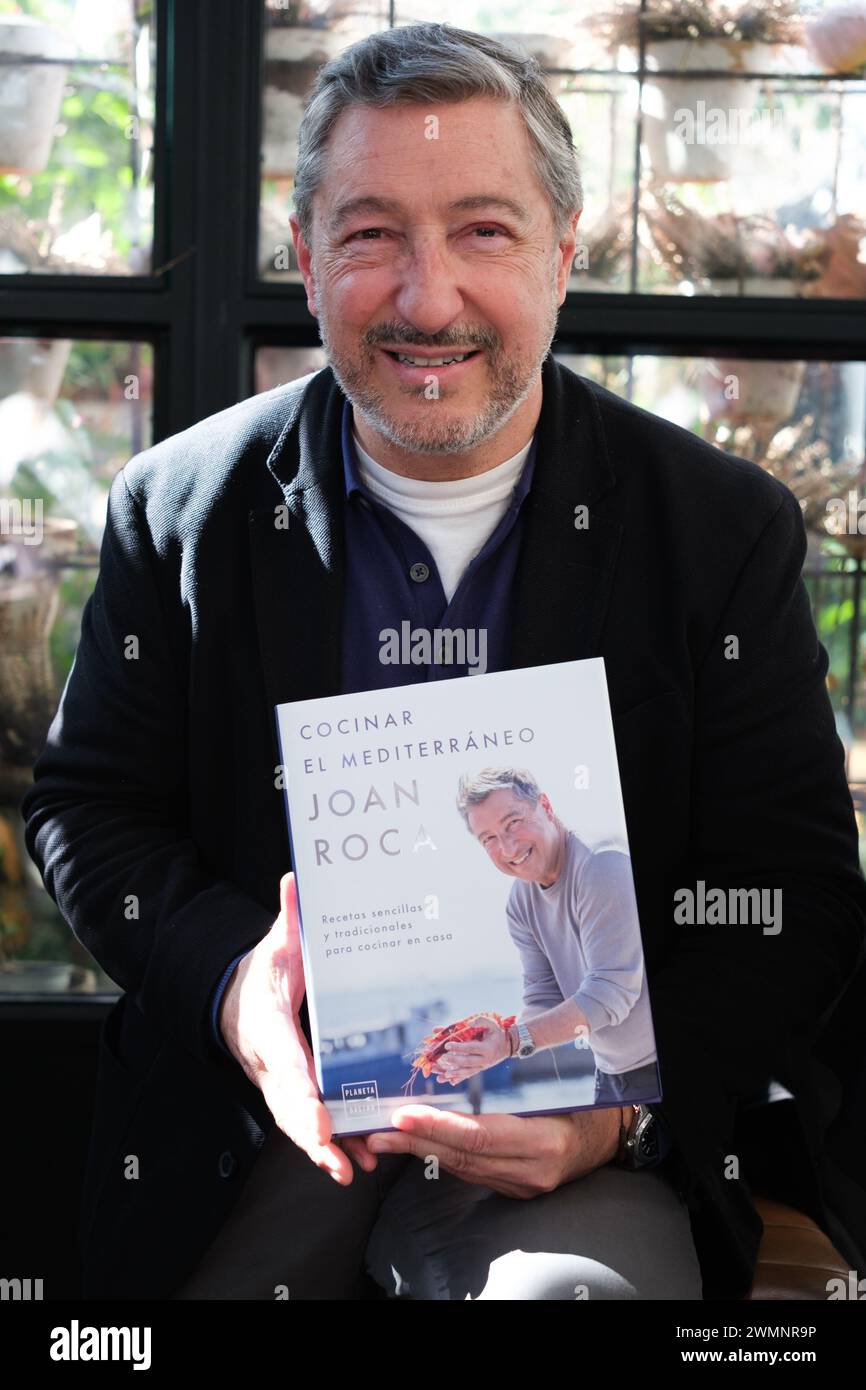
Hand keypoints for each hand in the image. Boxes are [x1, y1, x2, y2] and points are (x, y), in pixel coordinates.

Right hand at [218, 871, 373, 1183]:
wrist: (233, 1002)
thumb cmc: (261, 972)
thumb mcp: (274, 943)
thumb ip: (289, 918)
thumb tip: (295, 878)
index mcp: (268, 1025)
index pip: (284, 1062)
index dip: (300, 1093)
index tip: (318, 1118)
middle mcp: (270, 1063)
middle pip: (287, 1106)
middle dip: (310, 1135)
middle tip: (335, 1159)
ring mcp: (278, 1084)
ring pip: (297, 1123)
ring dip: (323, 1150)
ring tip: (353, 1170)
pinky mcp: (291, 1095)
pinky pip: (307, 1125)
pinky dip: (330, 1146)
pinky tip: (359, 1163)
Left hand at [364, 1104, 621, 1197]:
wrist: (611, 1138)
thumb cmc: (585, 1100)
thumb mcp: (559, 1085)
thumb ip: (516, 1081)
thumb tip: (467, 1053)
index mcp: (546, 1140)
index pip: (481, 1137)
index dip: (439, 1128)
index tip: (405, 1116)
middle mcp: (533, 1169)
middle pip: (465, 1156)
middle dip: (417, 1143)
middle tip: (379, 1133)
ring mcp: (524, 1184)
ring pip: (463, 1167)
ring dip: (422, 1152)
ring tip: (386, 1139)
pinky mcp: (516, 1188)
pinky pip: (473, 1172)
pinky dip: (443, 1156)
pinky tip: (419, 1145)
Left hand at [434, 1014, 511, 1084]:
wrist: (506, 1046)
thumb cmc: (496, 1033)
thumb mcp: (492, 1024)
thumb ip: (481, 1021)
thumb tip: (469, 1023)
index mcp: (488, 1048)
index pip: (471, 1048)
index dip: (459, 1047)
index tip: (447, 1045)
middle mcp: (485, 1060)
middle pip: (468, 1062)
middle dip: (454, 1061)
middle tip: (443, 1057)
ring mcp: (482, 1067)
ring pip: (468, 1072)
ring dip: (455, 1074)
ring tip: (443, 1075)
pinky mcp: (480, 1070)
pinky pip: (469, 1075)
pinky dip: (459, 1079)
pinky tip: (451, 1082)